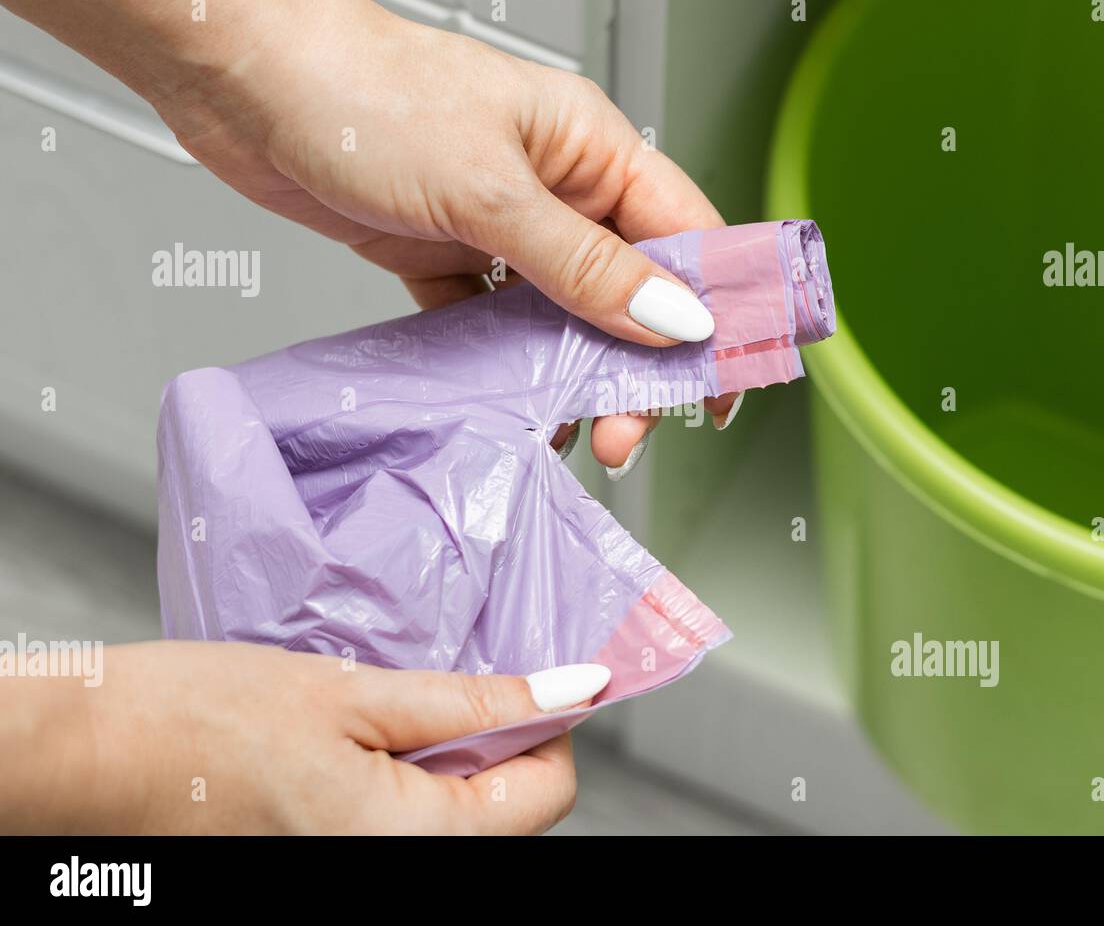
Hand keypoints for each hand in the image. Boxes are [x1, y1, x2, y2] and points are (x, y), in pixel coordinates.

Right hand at [0, 641, 599, 833]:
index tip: (528, 676)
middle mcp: (393, 873)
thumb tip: (575, 689)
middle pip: (501, 807)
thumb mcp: (353, 691)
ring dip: (446, 749)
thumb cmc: (196, 720)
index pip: (546, 795)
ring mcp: (356, 866)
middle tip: (448, 677)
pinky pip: (400, 817)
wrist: (84, 756)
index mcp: (413, 842)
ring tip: (393, 697)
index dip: (549, 724)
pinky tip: (361, 727)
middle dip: (494, 735)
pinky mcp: (329, 852)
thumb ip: (475, 700)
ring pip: (451, 810)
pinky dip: (402, 769)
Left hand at [157, 0, 741, 468]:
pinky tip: (508, 403)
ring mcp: (500, 223)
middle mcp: (556, 187)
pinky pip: (492, 323)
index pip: (687, 235)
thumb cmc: (366, 93)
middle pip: (629, 289)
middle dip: (635, 365)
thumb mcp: (493, 189)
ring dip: (571, 374)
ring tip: (569, 427)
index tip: (722, 381)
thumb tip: (671, 318)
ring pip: (562, 315)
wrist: (245, 82)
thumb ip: (585, 266)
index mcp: (592, 147)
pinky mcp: (444, 253)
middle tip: (626, 428)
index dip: (716, 310)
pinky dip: (503, 367)